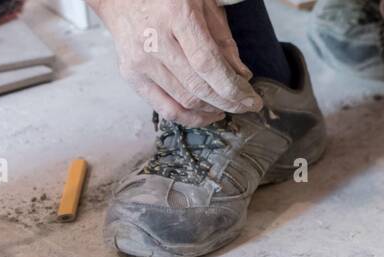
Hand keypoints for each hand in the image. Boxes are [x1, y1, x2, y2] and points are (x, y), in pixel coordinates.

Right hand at [89, 0, 260, 126]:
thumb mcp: (202, 4)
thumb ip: (223, 38)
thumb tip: (242, 75)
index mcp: (176, 15)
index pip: (209, 64)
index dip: (233, 88)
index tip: (253, 100)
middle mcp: (155, 40)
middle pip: (199, 87)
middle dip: (229, 102)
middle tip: (246, 105)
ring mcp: (140, 60)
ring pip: (185, 101)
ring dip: (213, 110)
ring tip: (229, 106)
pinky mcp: (131, 75)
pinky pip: (165, 109)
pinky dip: (191, 118)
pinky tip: (208, 115)